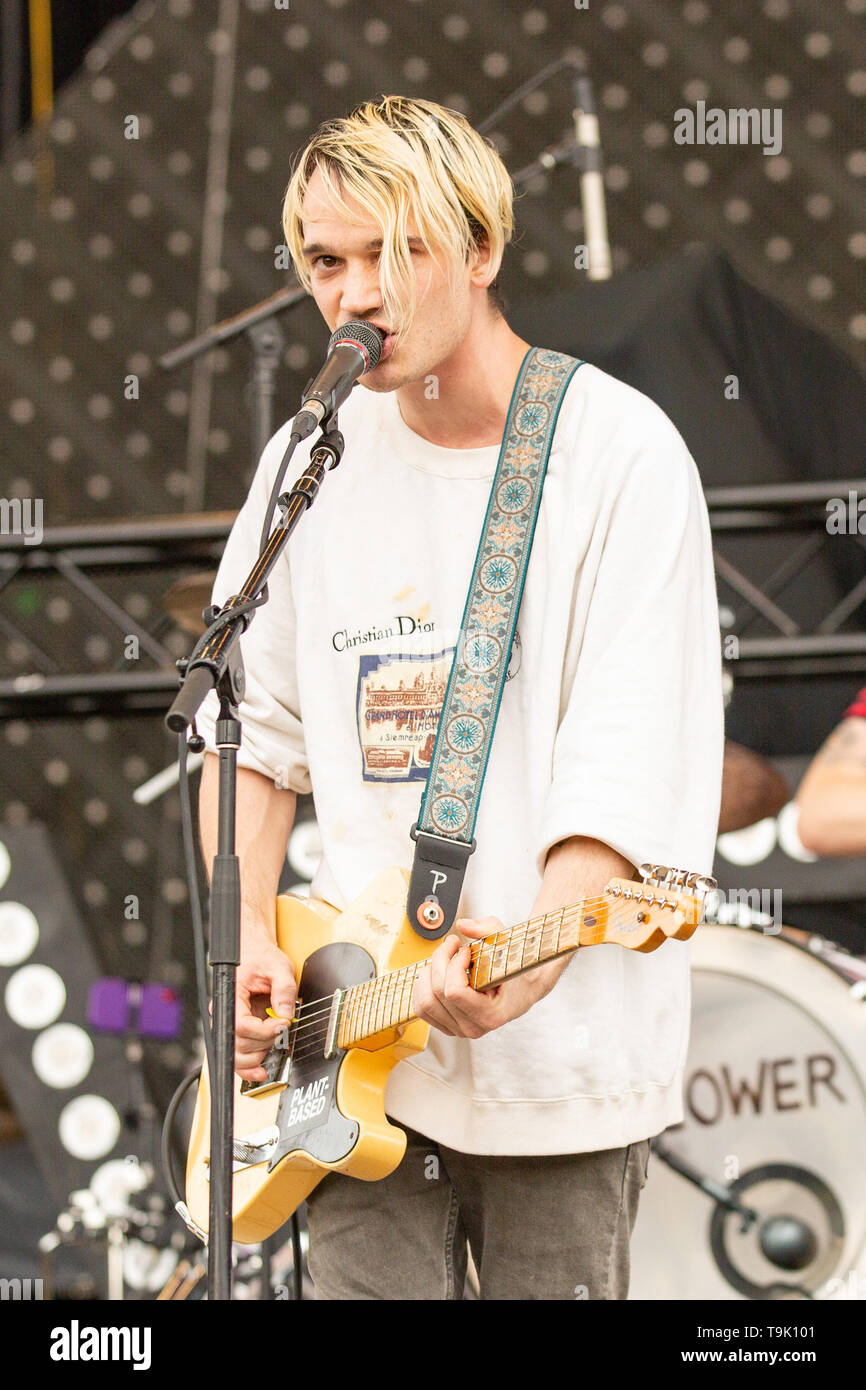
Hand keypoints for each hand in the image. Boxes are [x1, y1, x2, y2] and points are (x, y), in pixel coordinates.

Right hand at [234, 935, 296, 1081]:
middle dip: (266, 1042)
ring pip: (237, 1056)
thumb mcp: (278, 967)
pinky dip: (248, 1069)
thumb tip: (284, 1013)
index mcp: (231, 995)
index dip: (264, 1031)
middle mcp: (224, 1013)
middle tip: (282, 1029)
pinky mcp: (237, 1032)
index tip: (282, 1024)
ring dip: (259, 1056)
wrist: (253, 954)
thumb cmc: (261, 959)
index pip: (241, 1025)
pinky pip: (237, 1058)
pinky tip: (261, 1071)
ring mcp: (229, 1024)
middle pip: (239, 1044)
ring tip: (275, 1042)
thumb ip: (283, 989)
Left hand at [412, 916, 570, 1039]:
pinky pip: (421, 1008)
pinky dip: (423, 985)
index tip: (466, 950)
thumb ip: (488, 929)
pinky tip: (437, 971)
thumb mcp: (507, 943)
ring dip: (429, 972)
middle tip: (453, 944)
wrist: (522, 988)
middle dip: (441, 960)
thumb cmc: (515, 969)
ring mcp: (458, 1029)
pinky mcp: (446, 1026)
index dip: (455, 964)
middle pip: (436, 993)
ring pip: (424, 1002)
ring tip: (444, 957)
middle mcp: (473, 1028)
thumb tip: (462, 924)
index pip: (454, 992)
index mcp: (491, 1015)